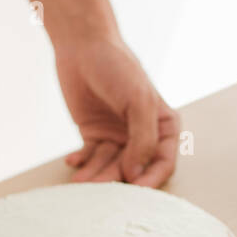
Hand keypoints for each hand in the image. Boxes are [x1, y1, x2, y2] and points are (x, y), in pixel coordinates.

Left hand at [55, 34, 180, 187]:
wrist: (83, 45)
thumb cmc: (117, 67)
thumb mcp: (138, 100)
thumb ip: (142, 138)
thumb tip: (135, 173)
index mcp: (163, 125)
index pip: (163, 162)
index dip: (151, 179)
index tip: (134, 190)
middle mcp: (142, 134)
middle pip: (133, 169)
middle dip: (116, 180)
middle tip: (98, 191)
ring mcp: (118, 135)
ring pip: (109, 166)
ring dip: (95, 175)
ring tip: (79, 182)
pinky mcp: (94, 134)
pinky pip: (90, 157)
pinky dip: (82, 163)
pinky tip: (72, 161)